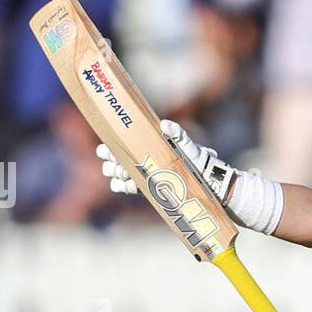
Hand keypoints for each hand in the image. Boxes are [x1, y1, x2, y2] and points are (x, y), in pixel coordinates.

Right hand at [97, 119, 233, 198]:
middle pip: (117, 159)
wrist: (204, 179)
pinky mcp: (148, 187)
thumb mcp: (186, 143)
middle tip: (111, 161)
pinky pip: (129, 187)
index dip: (111, 147)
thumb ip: (177, 133)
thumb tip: (165, 124)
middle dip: (111, 161)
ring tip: (117, 172)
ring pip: (120, 173)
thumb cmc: (195, 158)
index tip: (106, 150)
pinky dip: (123, 186)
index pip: (122, 144)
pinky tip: (121, 184)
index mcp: (146, 145)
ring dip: (115, 172)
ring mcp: (143, 173)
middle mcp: (141, 158)